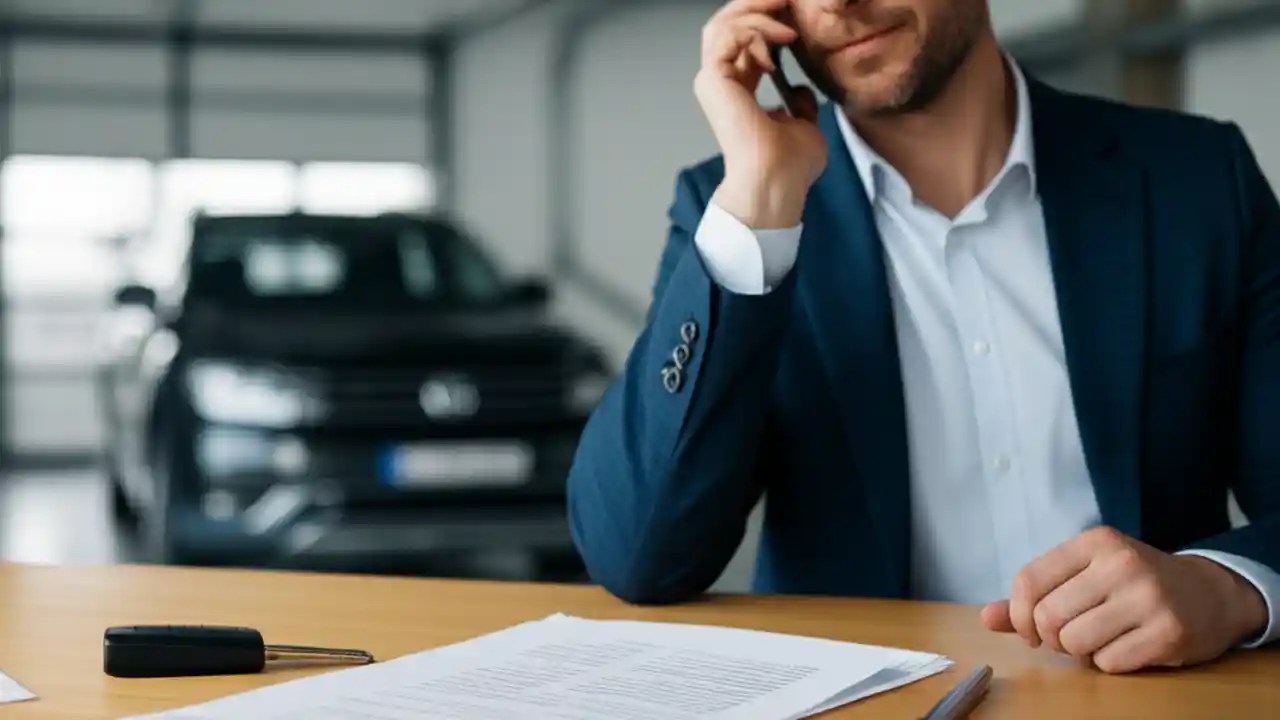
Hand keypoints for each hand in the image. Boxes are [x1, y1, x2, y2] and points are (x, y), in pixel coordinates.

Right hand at [695, 0, 826, 228]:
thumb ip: (799, 104)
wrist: (778, 183)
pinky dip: (755, 27)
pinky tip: (782, 38)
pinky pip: (728, 34)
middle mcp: (720, 83)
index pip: (744, 40)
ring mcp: (713, 80)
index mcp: (737, 92)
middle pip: (728, 24)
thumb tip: (801, 90)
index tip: (798, 14)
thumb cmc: (790, 167)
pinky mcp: (713, 79)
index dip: (769, 21)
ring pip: (723, 23)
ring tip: (787, 12)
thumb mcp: (803, 125)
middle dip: (759, 5)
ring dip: (757, 10)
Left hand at [980, 527, 1266, 673]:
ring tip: (1097, 639)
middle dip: (1051, 637)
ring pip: (1076, 642)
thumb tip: (986, 618)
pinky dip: (1108, 663)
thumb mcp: (1085, 574)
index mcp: (1095, 542)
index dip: (1019, 614)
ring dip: (1079, 652)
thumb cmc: (1133, 583)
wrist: (1210, 593)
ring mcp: (1148, 598)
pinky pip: (1109, 663)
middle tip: (1068, 636)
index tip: (1031, 627)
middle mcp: (1122, 564)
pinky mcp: (1169, 632)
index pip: (1028, 580)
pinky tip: (1125, 647)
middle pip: (1048, 616)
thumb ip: (1034, 594)